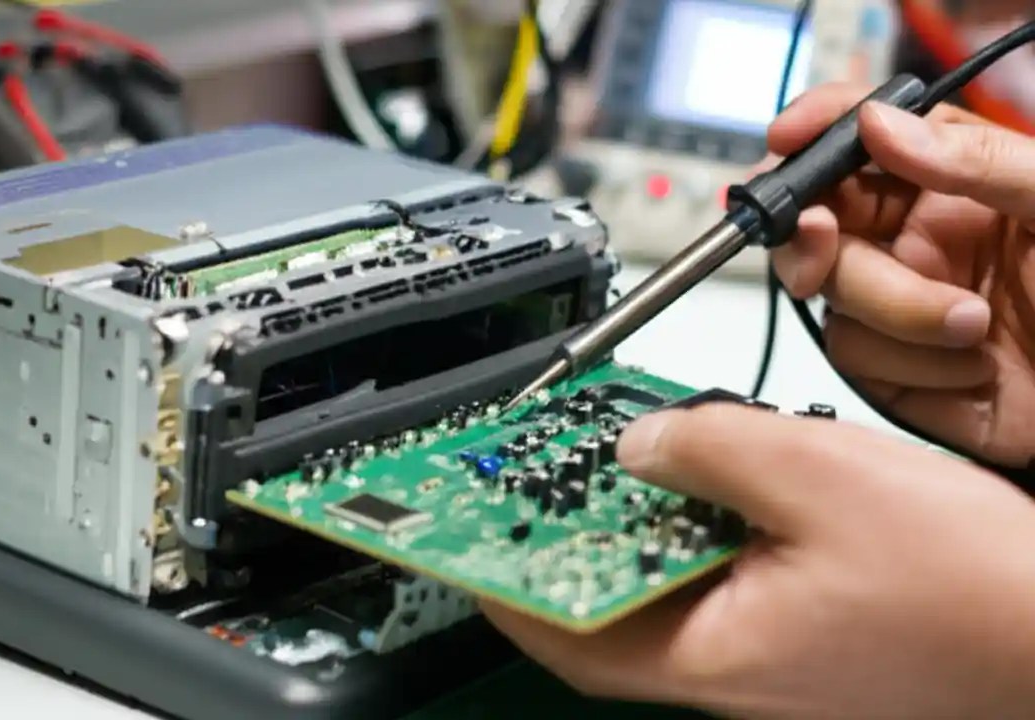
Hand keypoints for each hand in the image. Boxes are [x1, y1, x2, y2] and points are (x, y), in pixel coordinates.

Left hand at [481, 405, 1034, 718]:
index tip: (455, 534)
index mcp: (712, 653)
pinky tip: (706, 478)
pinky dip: (695, 530)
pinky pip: (719, 581)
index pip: (563, 628)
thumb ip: (708, 447)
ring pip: (665, 587)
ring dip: (632, 525)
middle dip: (564, 536)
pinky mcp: (803, 635)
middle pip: (607, 605)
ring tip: (610, 459)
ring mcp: (768, 657)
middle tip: (528, 476)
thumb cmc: (971, 585)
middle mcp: (731, 670)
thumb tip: (642, 441)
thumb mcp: (819, 474)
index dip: (499, 577)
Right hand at [768, 83, 1034, 467]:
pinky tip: (973, 372)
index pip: (861, 140)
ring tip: (977, 328)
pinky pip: (854, 358)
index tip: (785, 140)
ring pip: (832, 296)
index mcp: (950, 183)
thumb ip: (972, 159)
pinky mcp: (893, 371)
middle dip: (816, 237)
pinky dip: (913, 366)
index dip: (814, 131)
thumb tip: (876, 122)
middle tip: (821, 238)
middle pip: (817, 222)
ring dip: (899, 314)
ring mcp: (897, 305)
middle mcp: (912, 238)